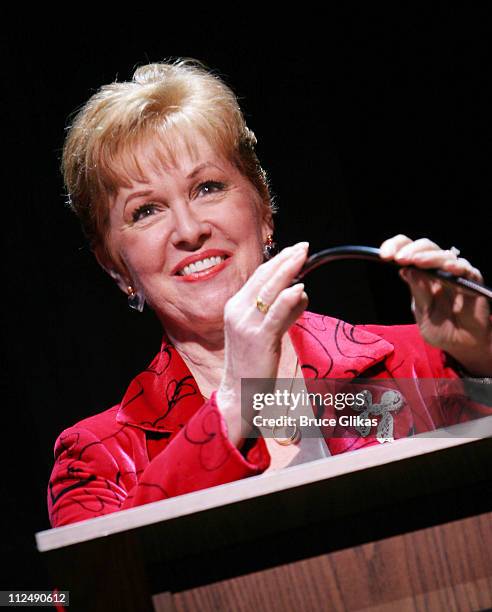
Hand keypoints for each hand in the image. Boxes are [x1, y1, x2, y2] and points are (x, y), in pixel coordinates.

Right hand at [217, 242, 308, 443]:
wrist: (239, 393)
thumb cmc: (253, 364)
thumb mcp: (264, 332)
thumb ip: (281, 312)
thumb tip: (301, 293)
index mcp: (234, 307)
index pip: (258, 277)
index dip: (277, 261)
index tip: (294, 250)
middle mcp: (236, 311)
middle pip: (263, 278)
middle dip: (285, 260)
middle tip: (303, 247)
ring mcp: (245, 324)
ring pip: (269, 291)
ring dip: (288, 271)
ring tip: (303, 257)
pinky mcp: (258, 339)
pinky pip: (274, 315)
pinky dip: (287, 300)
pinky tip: (299, 289)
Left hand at [380, 235, 491, 375]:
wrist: (462, 345)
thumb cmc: (440, 328)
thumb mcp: (423, 312)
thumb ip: (418, 292)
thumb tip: (405, 270)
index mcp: (420, 274)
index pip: (408, 251)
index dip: (396, 247)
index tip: (384, 255)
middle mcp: (437, 269)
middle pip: (425, 247)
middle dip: (411, 250)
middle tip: (398, 258)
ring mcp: (455, 272)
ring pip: (444, 255)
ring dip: (430, 257)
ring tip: (417, 262)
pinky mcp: (473, 280)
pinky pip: (466, 269)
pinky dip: (457, 267)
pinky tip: (447, 268)